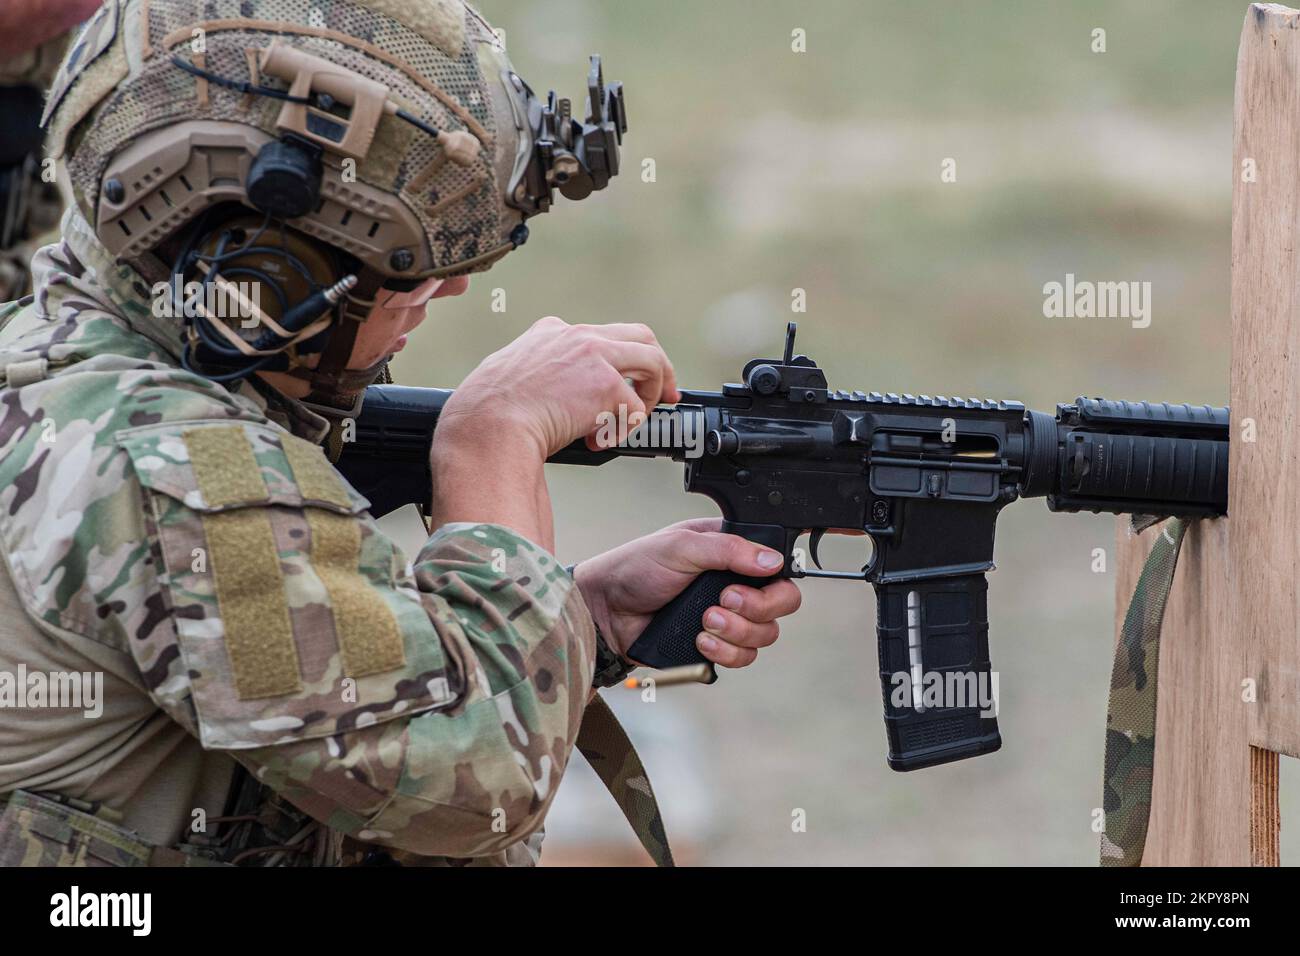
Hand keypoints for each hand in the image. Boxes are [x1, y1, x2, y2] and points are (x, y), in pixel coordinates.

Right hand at [429, 317, 676, 551]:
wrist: (487, 427)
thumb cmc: (486, 414)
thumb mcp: (508, 375)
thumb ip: (538, 373)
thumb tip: (554, 395)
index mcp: (551, 331)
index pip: (601, 335)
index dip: (618, 360)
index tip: (624, 379)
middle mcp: (578, 336)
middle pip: (640, 336)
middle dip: (658, 365)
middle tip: (665, 393)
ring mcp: (596, 357)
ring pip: (653, 361)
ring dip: (653, 393)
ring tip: (635, 418)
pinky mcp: (608, 386)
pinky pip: (635, 409)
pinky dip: (622, 430)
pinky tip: (597, 440)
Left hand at [573, 518, 802, 668]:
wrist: (606, 611)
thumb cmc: (636, 568)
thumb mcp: (680, 547)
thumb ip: (728, 550)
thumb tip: (772, 561)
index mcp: (732, 552)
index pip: (778, 566)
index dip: (773, 579)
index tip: (744, 583)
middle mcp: (736, 583)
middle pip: (782, 603)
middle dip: (757, 607)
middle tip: (724, 601)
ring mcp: (728, 616)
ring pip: (765, 634)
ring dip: (738, 631)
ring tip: (704, 622)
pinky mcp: (716, 644)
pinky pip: (743, 657)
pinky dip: (725, 651)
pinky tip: (699, 640)